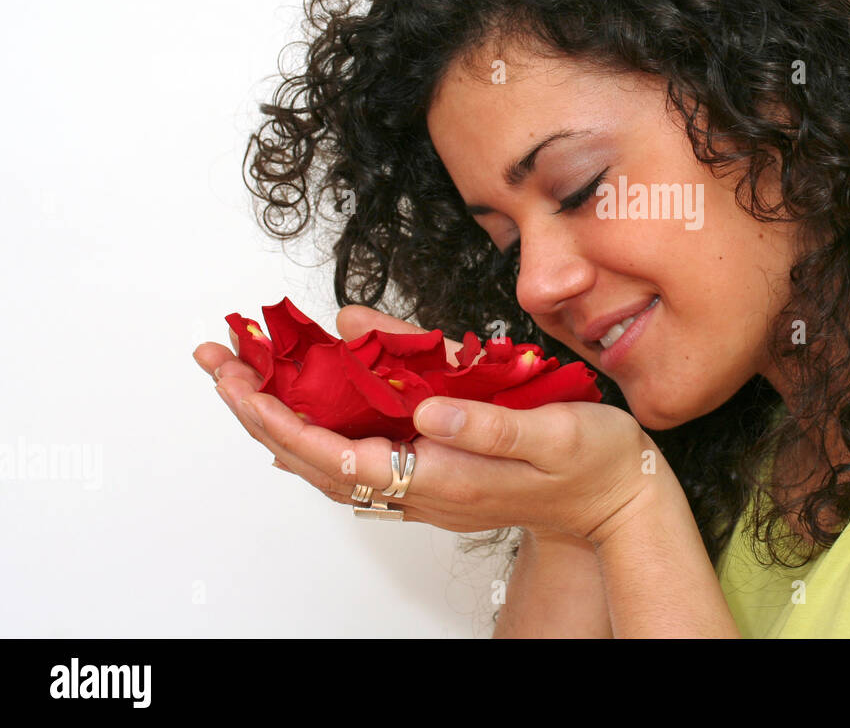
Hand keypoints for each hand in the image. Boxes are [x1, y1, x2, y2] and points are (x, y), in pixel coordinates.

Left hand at [193, 305, 659, 542]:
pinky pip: (359, 455)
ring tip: (244, 375)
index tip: (243, 380)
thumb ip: (488, 426)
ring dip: (281, 419)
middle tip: (219, 360)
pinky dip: (319, 427)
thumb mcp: (553, 434)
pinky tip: (305, 404)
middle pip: (316, 459)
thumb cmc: (592, 462)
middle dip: (260, 411)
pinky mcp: (434, 473)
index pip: (337, 454)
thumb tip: (424, 410)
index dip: (282, 417)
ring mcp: (426, 486)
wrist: (617, 500)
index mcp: (444, 477)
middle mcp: (424, 488)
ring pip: (330, 460)